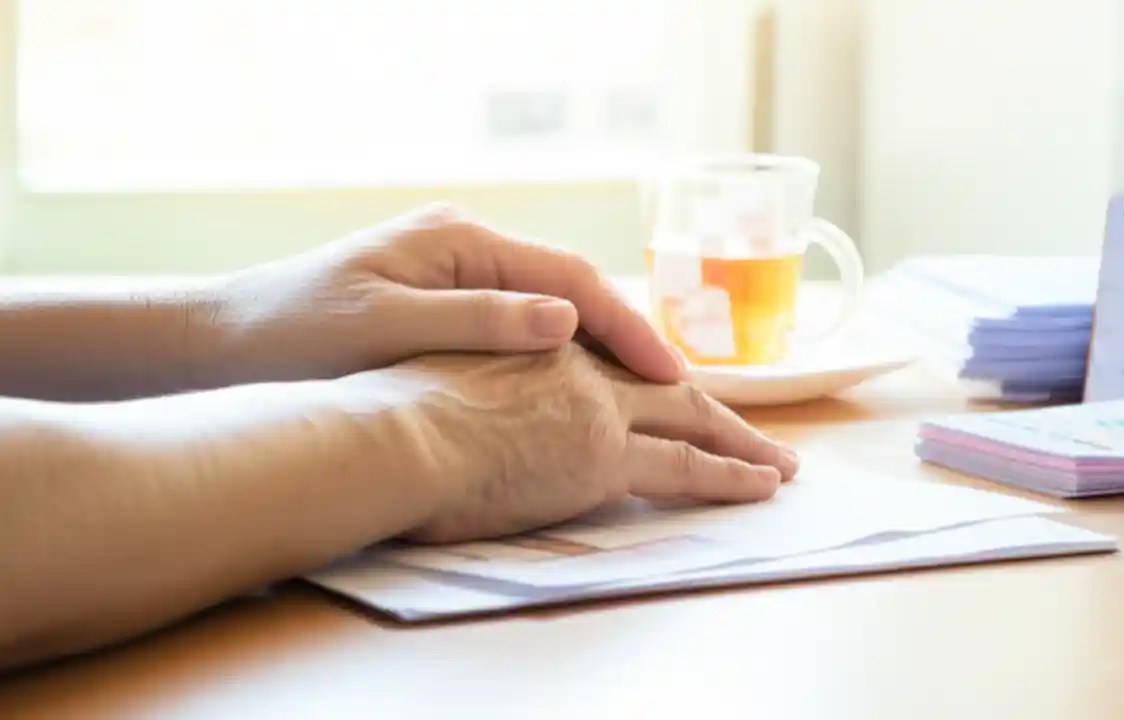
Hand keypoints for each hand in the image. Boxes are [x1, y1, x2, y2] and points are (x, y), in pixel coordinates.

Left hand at [211, 203, 683, 385]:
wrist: (226, 339)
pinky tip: (582, 392)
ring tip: (647, 397)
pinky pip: (524, 327)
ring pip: (554, 308)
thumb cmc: (295, 334)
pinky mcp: (447, 302)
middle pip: (573, 289)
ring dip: (600, 350)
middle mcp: (468, 246)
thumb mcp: (383, 325)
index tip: (668, 375)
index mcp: (461, 241)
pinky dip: (561, 358)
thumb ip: (474, 321)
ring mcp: (459, 273)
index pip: (569, 276)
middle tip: (677, 391)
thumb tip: (566, 320)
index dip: (625, 327)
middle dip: (625, 338)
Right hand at [344, 343, 798, 543]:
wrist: (394, 434)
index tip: (675, 391)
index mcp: (539, 350)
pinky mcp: (605, 458)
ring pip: (693, 422)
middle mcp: (580, 372)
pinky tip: (760, 487)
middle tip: (754, 432)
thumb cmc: (389, 416)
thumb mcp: (437, 379)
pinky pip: (688, 469)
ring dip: (741, 445)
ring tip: (779, 464)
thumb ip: (475, 387)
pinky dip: (731, 477)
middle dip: (716, 412)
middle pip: (667, 388)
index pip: (614, 363)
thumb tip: (472, 409)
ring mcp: (598, 412)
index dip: (651, 378)